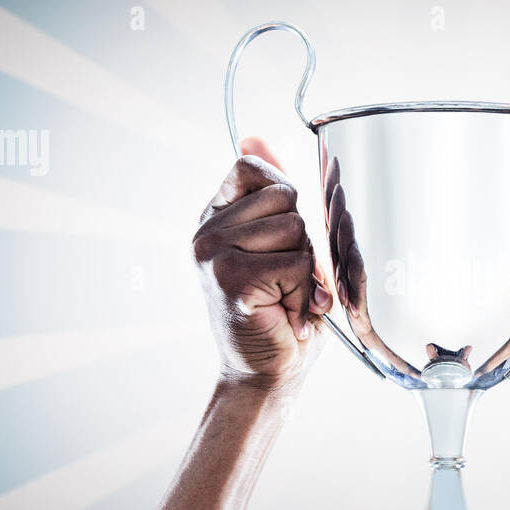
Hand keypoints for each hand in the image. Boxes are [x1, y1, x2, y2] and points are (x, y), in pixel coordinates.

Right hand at [193, 138, 331, 386]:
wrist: (266, 376)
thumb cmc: (278, 313)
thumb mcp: (277, 243)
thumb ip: (268, 192)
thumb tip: (254, 133)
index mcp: (213, 217)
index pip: (253, 166)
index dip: (282, 198)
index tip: (276, 241)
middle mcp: (205, 232)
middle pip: (285, 198)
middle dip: (301, 241)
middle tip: (284, 280)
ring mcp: (213, 252)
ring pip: (295, 229)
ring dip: (304, 269)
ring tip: (284, 297)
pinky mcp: (231, 276)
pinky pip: (297, 263)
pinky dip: (305, 292)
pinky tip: (285, 313)